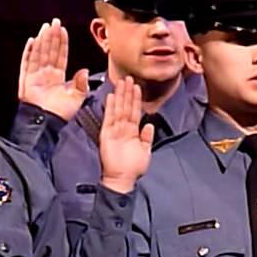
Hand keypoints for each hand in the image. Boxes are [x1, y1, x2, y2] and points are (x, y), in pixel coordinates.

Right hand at [18, 18, 88, 121]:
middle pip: (50, 51)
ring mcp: (36, 75)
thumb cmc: (60, 114)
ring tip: (46, 27)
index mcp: (58, 78)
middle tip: (55, 22)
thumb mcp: (76, 98)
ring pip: (40, 53)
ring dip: (43, 40)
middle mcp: (47, 74)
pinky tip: (32, 41)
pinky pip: (27, 62)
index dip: (62, 43)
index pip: (61, 56)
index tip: (64, 30)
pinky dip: (29, 52)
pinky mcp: (27, 79)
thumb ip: (81, 84)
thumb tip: (85, 71)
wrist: (46, 123)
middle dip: (52, 36)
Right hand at [99, 77, 154, 193]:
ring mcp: (115, 129)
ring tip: (121, 81)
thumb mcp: (145, 151)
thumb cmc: (133, 167)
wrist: (122, 178)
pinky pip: (109, 117)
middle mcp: (123, 127)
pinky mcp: (107, 133)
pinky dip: (110, 107)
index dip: (136, 98)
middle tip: (128, 77)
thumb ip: (147, 137)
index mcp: (133, 131)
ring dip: (120, 95)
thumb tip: (149, 125)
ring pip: (118, 108)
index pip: (134, 111)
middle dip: (127, 92)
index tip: (137, 86)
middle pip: (126, 106)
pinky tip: (112, 96)